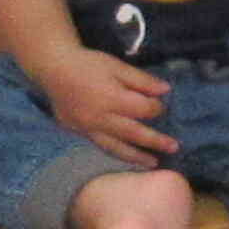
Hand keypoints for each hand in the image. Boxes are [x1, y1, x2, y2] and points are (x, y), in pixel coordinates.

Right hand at [40, 48, 176, 164]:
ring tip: (152, 164)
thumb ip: (141, 80)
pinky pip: (99, 146)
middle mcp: (99, 117)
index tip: (161, 106)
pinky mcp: (76, 131)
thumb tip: (166, 90)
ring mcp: (86, 128)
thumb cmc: (88, 64)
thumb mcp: (116, 66)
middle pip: (133, 133)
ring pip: (115, 147)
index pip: (143, 110)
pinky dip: (114, 154)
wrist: (53, 68)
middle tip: (174, 147)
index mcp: (111, 98)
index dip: (156, 108)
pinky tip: (126, 158)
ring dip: (136, 157)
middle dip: (155, 141)